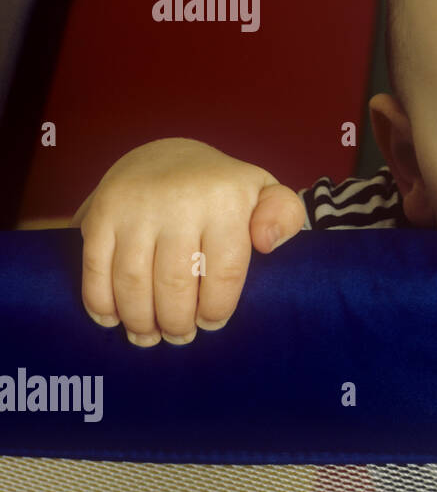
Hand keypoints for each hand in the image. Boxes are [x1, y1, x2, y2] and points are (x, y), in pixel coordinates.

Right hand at [75, 138, 305, 345]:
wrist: (167, 154)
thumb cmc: (224, 189)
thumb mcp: (265, 192)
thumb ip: (284, 215)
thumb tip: (267, 243)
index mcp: (226, 199)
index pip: (224, 271)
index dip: (217, 308)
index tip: (212, 323)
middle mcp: (179, 200)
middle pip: (175, 283)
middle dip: (177, 322)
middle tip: (180, 337)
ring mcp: (136, 207)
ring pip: (133, 281)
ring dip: (140, 319)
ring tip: (149, 337)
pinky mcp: (101, 213)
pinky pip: (96, 267)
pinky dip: (100, 302)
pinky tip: (112, 319)